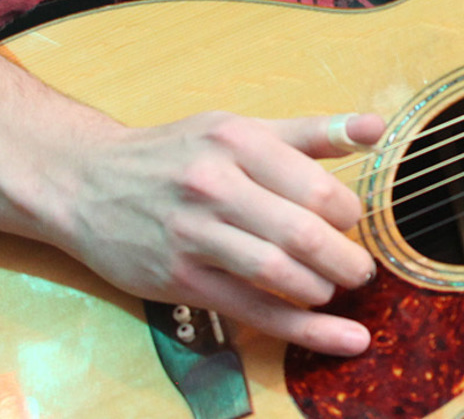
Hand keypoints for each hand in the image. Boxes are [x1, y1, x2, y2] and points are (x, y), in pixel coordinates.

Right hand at [47, 109, 385, 355]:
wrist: (85, 182)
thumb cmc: (175, 155)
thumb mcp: (239, 129)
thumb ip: (311, 133)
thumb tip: (377, 126)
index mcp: (238, 142)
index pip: (316, 187)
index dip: (348, 213)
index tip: (352, 223)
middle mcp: (215, 186)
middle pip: (301, 233)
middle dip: (345, 259)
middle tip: (360, 269)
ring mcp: (193, 236)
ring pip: (277, 274)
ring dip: (321, 290)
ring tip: (334, 288)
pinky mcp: (178, 279)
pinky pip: (251, 310)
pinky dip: (301, 328)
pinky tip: (338, 336)